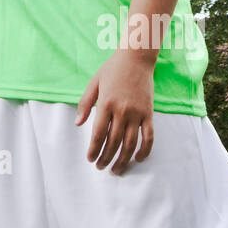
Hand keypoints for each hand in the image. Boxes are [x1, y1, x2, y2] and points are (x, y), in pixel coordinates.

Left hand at [75, 47, 154, 174]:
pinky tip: (138, 159)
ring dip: (123, 159)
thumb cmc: (112, 69)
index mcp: (106, 103)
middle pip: (113, 142)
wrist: (136, 58)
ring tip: (116, 169)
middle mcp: (122, 111)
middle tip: (100, 168)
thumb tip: (78, 125)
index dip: (94, 150)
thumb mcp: (93, 83)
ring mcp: (137, 113)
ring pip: (130, 143)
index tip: (90, 159)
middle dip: (106, 158)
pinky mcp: (149, 113)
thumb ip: (85, 104)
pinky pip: (148, 137)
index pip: (98, 134)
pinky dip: (145, 150)